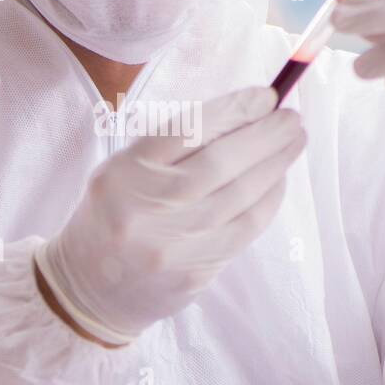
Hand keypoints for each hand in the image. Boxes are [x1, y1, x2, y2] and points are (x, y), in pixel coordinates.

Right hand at [37, 87, 305, 343]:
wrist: (89, 288)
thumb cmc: (115, 215)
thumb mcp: (124, 170)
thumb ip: (173, 145)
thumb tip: (242, 114)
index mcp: (125, 172)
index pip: (190, 129)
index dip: (235, 109)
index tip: (266, 96)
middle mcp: (148, 207)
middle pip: (222, 161)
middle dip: (266, 134)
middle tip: (292, 117)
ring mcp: (174, 243)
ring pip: (241, 195)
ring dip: (276, 163)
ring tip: (294, 141)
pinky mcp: (195, 271)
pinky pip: (245, 228)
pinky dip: (268, 199)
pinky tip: (278, 180)